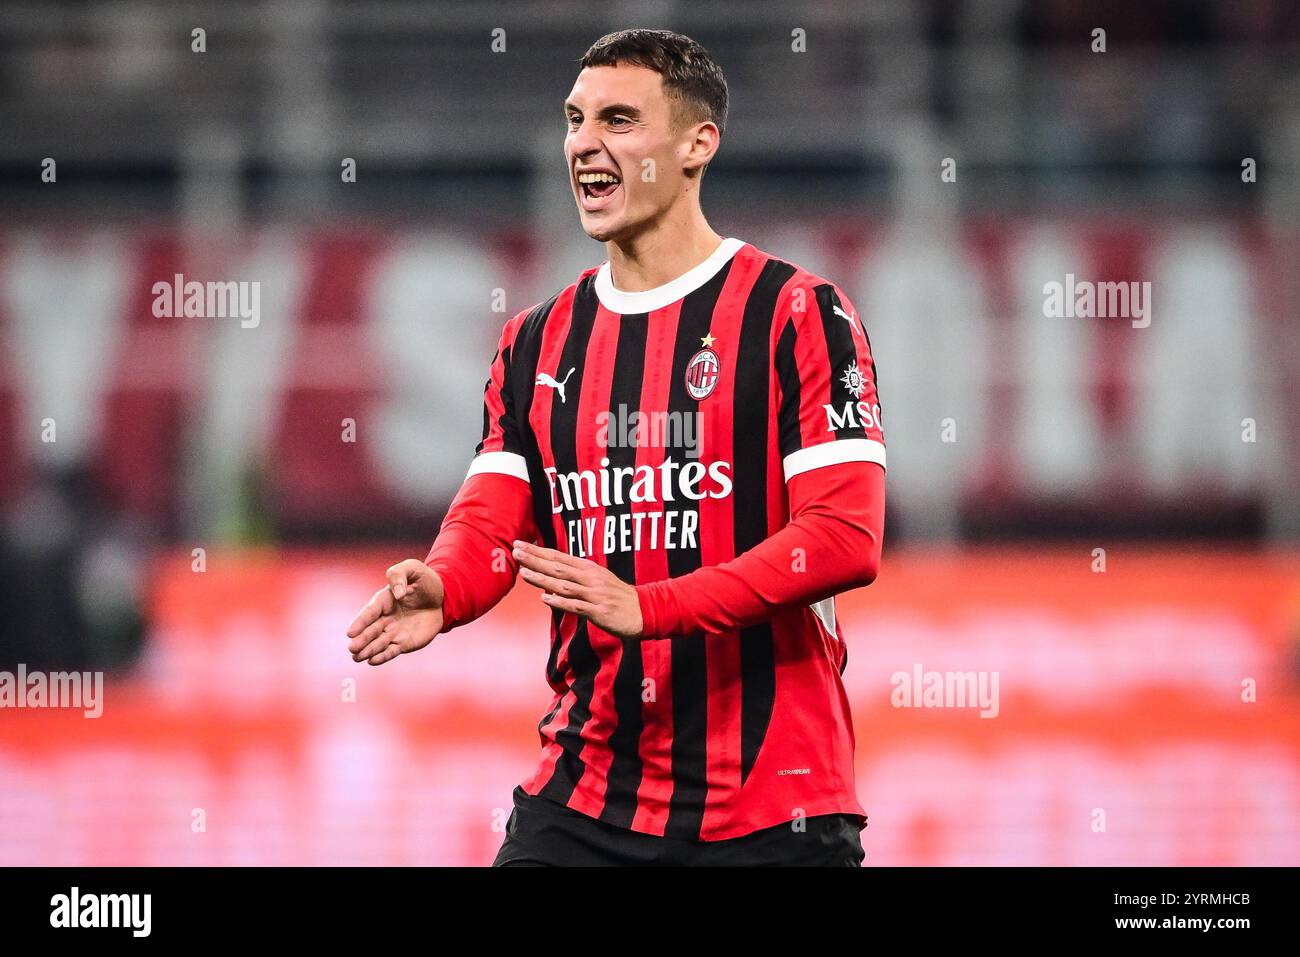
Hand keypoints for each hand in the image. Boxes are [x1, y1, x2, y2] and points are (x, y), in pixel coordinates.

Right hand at [346, 559, 445, 665]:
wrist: (443, 598)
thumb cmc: (424, 581)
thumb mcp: (412, 569)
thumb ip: (399, 574)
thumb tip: (397, 593)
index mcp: (383, 600)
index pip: (370, 612)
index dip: (360, 622)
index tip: (350, 632)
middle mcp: (385, 618)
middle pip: (370, 630)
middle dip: (361, 640)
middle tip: (352, 648)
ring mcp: (394, 631)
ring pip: (378, 643)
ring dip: (368, 650)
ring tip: (357, 657)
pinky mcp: (404, 643)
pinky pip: (392, 651)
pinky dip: (382, 656)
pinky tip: (373, 661)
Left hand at [512, 540, 642, 638]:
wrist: (643, 610)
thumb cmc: (617, 596)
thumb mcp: (597, 579)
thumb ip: (575, 576)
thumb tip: (551, 574)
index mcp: (588, 568)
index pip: (558, 557)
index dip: (538, 551)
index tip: (520, 544)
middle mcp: (590, 578)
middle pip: (557, 567)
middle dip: (535, 559)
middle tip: (515, 550)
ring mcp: (593, 594)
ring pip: (563, 584)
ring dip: (542, 578)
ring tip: (524, 572)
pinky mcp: (598, 611)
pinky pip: (576, 605)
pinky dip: (559, 601)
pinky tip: (544, 598)